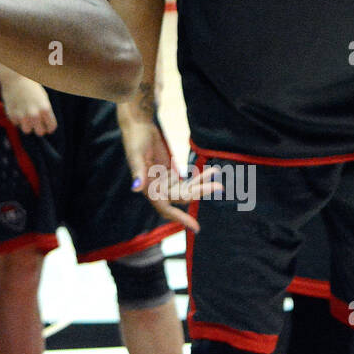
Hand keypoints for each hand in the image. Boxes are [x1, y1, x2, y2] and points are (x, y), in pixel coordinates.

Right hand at [0, 65, 56, 135]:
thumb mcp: (43, 98)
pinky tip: (18, 110)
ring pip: (27, 130)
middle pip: (40, 132)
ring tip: (26, 116)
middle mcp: (34, 114)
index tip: (48, 126)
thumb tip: (45, 125)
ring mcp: (22, 116)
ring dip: (27, 125)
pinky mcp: (12, 115)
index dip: (50, 127)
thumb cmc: (31, 86)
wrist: (15, 77)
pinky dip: (17, 119)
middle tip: (37, 123)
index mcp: (45, 109)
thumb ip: (45, 112)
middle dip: (39, 128)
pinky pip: (16, 124)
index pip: (51, 127)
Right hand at [119, 99, 220, 231]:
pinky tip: (210, 171)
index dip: (180, 219)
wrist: (138, 125)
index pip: (165, 209)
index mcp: (148, 188)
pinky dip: (199, 177)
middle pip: (182, 197)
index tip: (196, 228)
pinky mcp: (170, 173)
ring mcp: (165, 182)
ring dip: (202, 184)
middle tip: (218, 186)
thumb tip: (135, 188)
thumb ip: (138, 172)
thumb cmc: (135, 139)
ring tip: (216, 173)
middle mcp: (157, 189)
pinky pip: (188, 181)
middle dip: (200, 192)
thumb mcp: (136, 154)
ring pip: (187, 190)